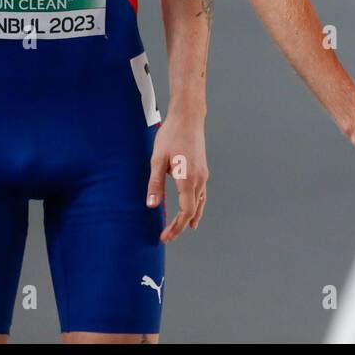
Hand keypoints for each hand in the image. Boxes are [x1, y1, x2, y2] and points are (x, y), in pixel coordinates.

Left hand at [146, 112, 208, 243]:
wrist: (188, 117)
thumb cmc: (171, 135)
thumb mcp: (157, 159)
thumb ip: (155, 184)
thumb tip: (151, 205)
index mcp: (188, 179)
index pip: (186, 211)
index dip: (176, 227)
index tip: (165, 237)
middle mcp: (199, 179)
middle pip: (193, 210)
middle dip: (181, 225)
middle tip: (167, 236)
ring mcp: (203, 174)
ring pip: (200, 202)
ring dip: (190, 217)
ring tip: (182, 228)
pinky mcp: (202, 169)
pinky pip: (202, 193)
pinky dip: (197, 206)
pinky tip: (194, 209)